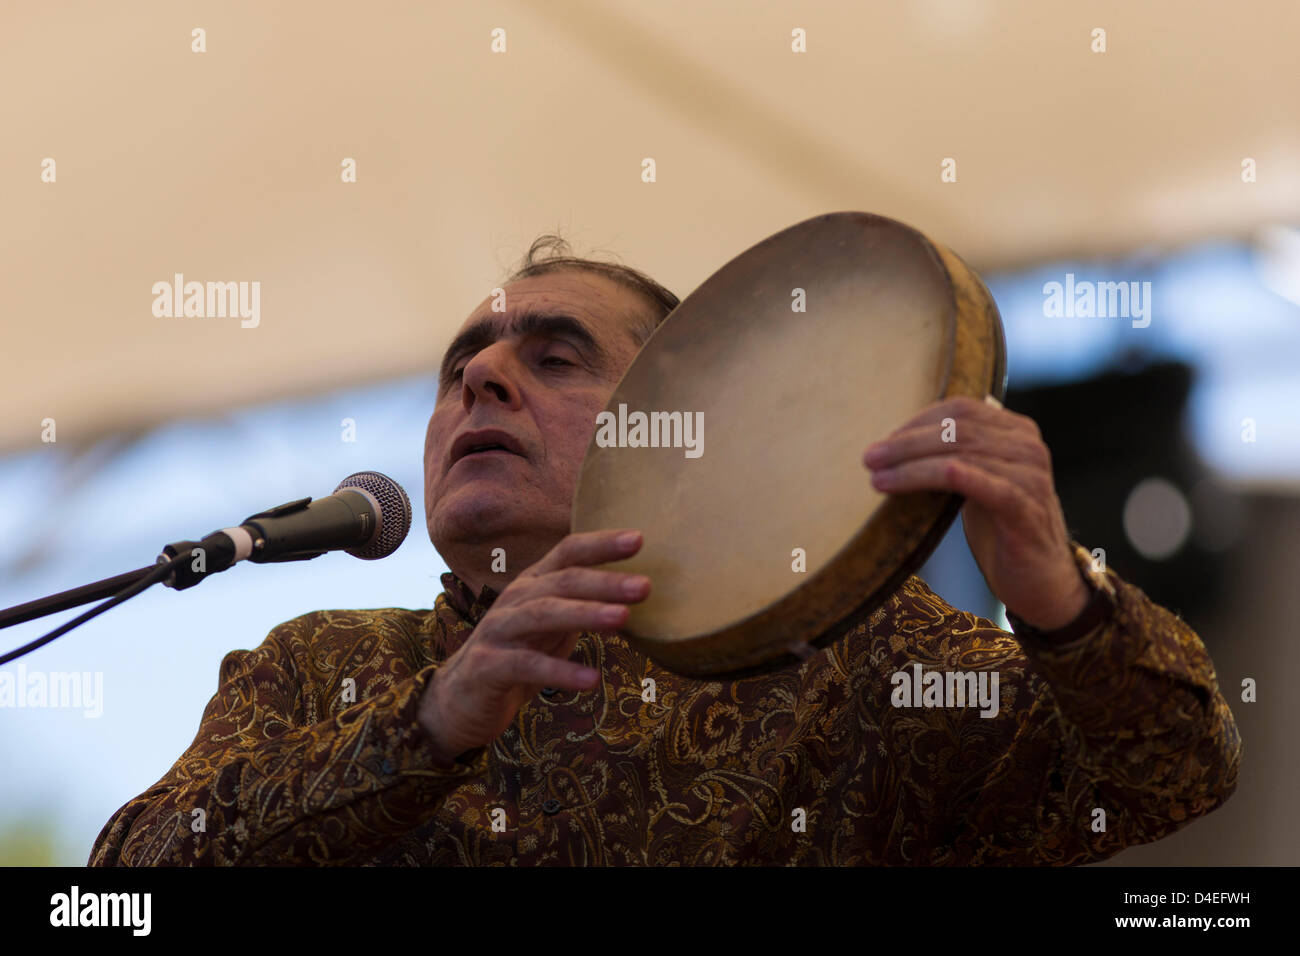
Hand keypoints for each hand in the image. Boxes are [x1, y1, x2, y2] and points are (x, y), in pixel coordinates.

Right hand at [417, 528, 650, 765]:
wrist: (460, 700)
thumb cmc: (517, 656)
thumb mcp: (552, 627)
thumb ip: (583, 607)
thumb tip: (637, 595)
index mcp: (533, 585)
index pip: (567, 552)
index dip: (601, 544)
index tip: (640, 538)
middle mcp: (514, 600)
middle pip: (561, 581)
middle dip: (604, 581)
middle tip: (644, 586)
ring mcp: (498, 631)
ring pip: (543, 614)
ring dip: (585, 614)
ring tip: (623, 619)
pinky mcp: (487, 667)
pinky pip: (526, 665)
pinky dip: (560, 671)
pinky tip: (591, 679)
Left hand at [862, 395, 1088, 631]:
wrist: (1042, 582)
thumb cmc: (1000, 529)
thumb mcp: (976, 482)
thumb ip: (952, 456)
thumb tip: (893, 443)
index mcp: (1017, 432)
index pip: (960, 409)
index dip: (917, 422)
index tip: (884, 442)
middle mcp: (1028, 446)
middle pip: (956, 429)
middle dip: (906, 443)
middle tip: (869, 458)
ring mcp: (1030, 476)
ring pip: (959, 454)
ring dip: (910, 465)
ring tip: (877, 478)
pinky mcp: (1025, 508)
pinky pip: (976, 482)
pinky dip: (935, 478)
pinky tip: (904, 484)